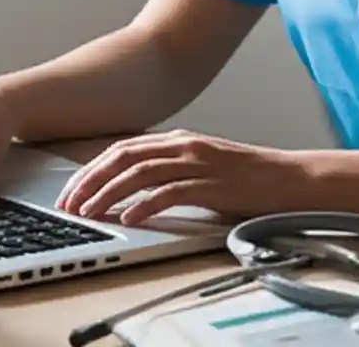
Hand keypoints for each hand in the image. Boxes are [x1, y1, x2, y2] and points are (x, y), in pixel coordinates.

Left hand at [55, 129, 311, 226]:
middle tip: (68, 203)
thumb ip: (171, 171)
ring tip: (89, 212)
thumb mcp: (202, 166)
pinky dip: (144, 205)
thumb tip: (132, 190)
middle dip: (90, 180)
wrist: (289, 179)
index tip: (71, 190)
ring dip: (108, 193)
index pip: (122, 149)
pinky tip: (128, 218)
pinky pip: (169, 193)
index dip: (91, 169)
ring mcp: (197, 163)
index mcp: (178, 140)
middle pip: (123, 157)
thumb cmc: (247, 179)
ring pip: (139, 174)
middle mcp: (183, 146)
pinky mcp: (211, 184)